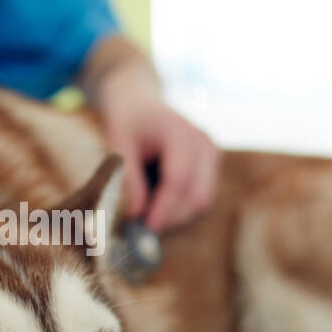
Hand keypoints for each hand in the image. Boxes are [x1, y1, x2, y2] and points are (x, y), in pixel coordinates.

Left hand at [102, 98, 220, 231]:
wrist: (141, 99)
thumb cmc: (127, 119)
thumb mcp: (118, 143)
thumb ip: (128, 178)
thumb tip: (137, 216)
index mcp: (180, 132)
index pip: (178, 180)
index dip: (163, 209)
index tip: (144, 229)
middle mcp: (204, 143)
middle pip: (196, 197)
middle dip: (170, 219)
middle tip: (141, 232)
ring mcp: (212, 154)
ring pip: (202, 203)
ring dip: (175, 217)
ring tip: (146, 217)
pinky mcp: (212, 165)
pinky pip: (201, 198)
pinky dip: (180, 210)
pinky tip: (157, 205)